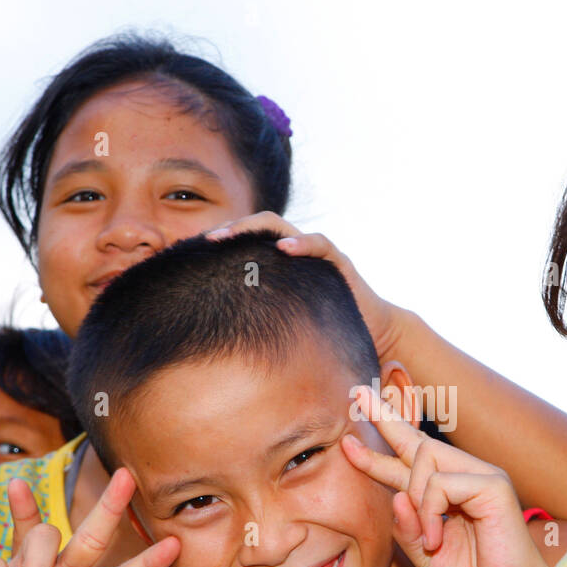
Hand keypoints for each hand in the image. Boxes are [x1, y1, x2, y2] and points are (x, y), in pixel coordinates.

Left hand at [205, 212, 403, 359]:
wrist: (374, 334)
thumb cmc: (324, 334)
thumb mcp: (283, 325)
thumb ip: (258, 321)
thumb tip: (214, 339)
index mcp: (279, 266)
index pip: (244, 242)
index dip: (220, 244)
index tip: (192, 254)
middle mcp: (295, 253)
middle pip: (256, 227)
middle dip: (229, 230)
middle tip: (203, 242)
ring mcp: (316, 254)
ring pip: (280, 227)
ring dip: (251, 228)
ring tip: (227, 237)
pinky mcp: (338, 262)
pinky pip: (318, 243)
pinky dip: (300, 243)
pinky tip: (283, 248)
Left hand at [340, 386, 559, 566]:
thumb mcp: (424, 555)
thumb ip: (406, 527)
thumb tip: (394, 497)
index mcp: (449, 491)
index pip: (408, 463)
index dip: (376, 453)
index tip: (347, 442)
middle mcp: (467, 475)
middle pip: (417, 439)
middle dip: (384, 417)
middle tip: (357, 391)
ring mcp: (483, 476)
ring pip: (426, 457)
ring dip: (415, 498)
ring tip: (428, 538)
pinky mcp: (494, 486)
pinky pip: (442, 483)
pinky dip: (430, 512)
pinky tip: (437, 540)